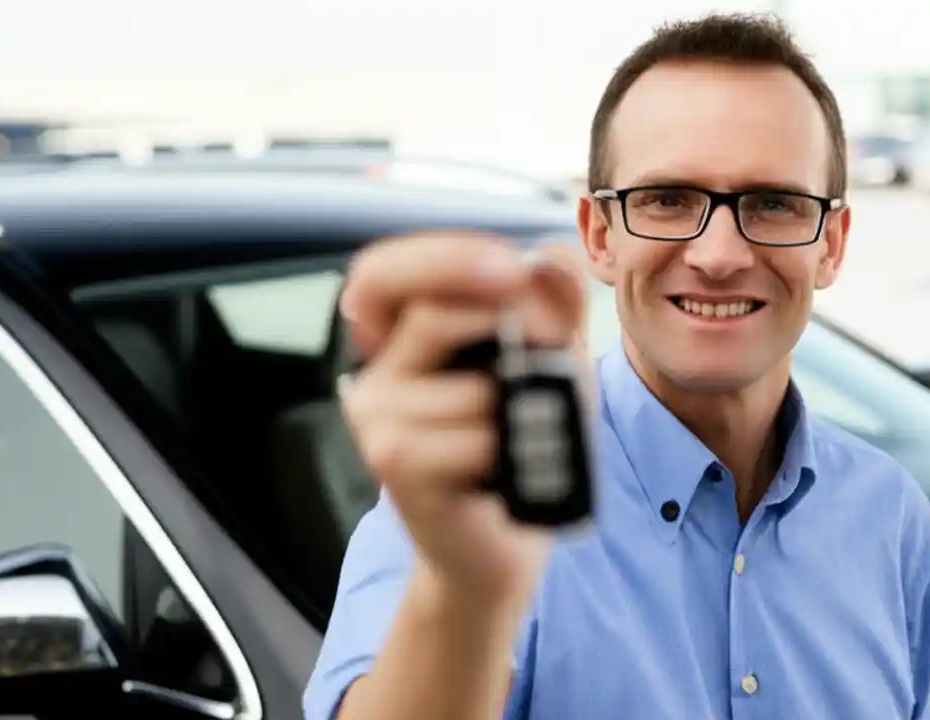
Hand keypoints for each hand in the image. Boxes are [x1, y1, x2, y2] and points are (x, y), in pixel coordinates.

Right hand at [336, 230, 588, 606]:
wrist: (502, 544)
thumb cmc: (521, 443)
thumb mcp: (550, 358)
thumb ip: (553, 302)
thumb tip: (544, 258)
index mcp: (400, 335)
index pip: (383, 273)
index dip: (441, 258)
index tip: (511, 268)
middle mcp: (376, 372)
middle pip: (426, 313)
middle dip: (510, 325)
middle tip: (553, 345)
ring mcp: (376, 420)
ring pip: (471, 385)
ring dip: (524, 407)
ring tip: (527, 434)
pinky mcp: (393, 465)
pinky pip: (476, 438)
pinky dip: (512, 451)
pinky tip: (505, 470)